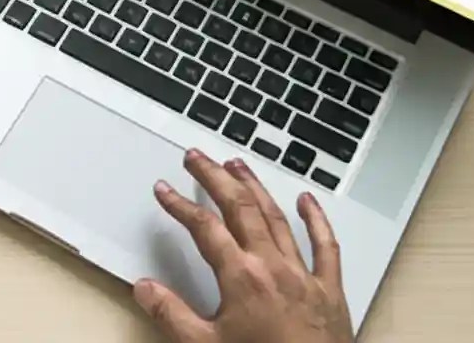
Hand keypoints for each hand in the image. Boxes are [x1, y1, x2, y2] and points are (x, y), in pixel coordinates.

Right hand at [133, 149, 351, 342]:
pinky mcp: (329, 290)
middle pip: (240, 208)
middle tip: (196, 157)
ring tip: (237, 165)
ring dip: (255, 187)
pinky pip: (325, 246)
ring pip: (277, 218)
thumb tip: (143, 287)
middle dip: (215, 178)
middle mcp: (272, 266)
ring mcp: (304, 274)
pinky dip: (315, 220)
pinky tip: (306, 200)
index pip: (204, 228)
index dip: (180, 205)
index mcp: (241, 278)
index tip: (164, 190)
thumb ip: (172, 316)